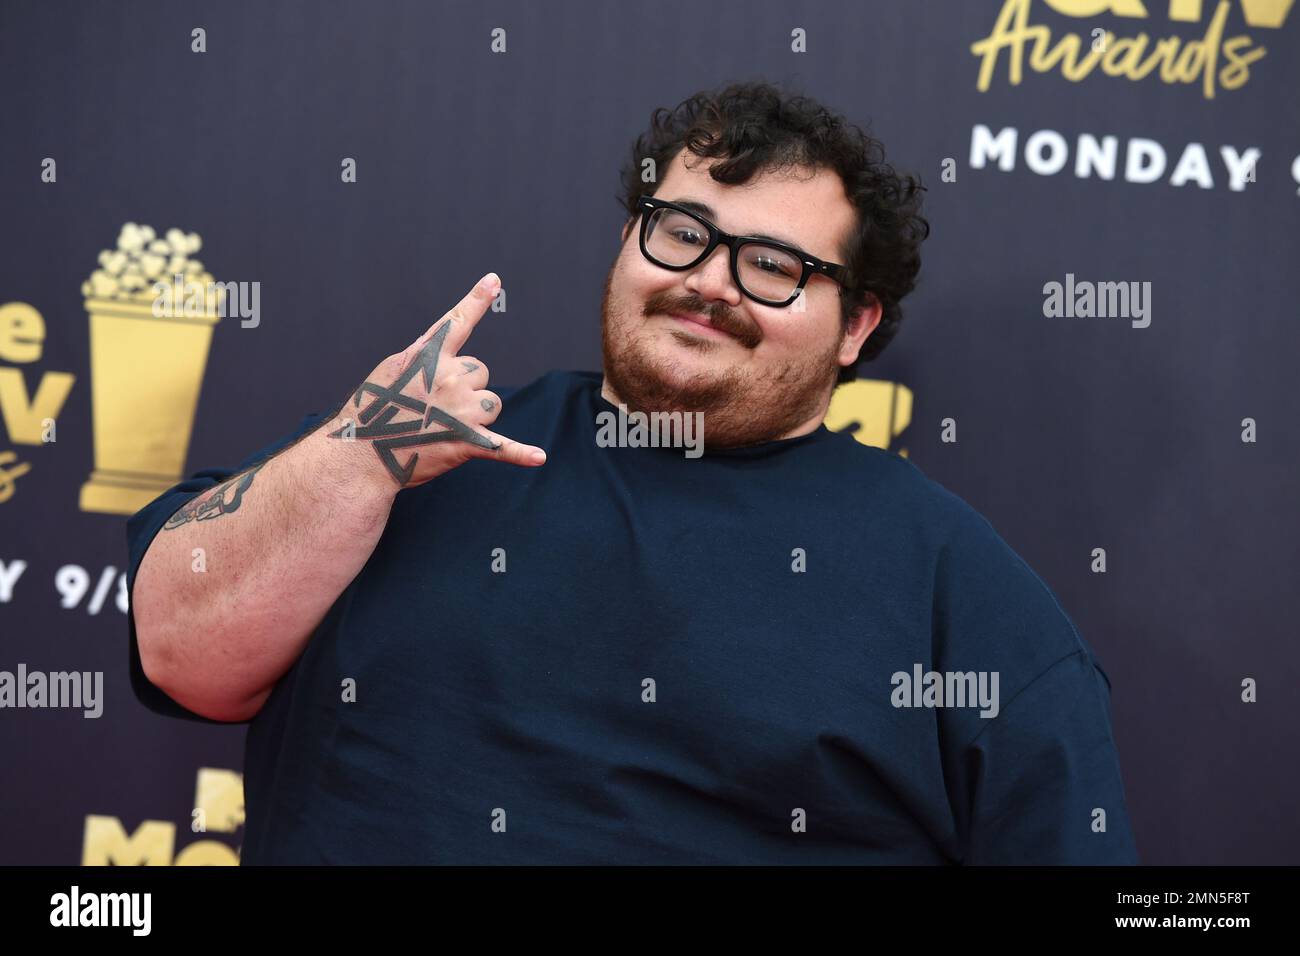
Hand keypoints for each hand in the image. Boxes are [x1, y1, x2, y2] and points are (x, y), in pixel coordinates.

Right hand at [321, 272, 546, 490]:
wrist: (360, 456)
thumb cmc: (370, 414)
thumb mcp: (391, 372)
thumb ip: (423, 359)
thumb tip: (448, 361)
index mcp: (428, 357)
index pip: (457, 322)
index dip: (476, 300)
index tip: (494, 280)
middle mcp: (448, 377)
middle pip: (481, 373)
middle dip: (466, 388)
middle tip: (434, 407)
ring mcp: (460, 410)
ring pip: (492, 404)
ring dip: (477, 415)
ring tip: (444, 428)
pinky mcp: (466, 442)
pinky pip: (502, 447)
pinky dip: (521, 454)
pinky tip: (539, 458)